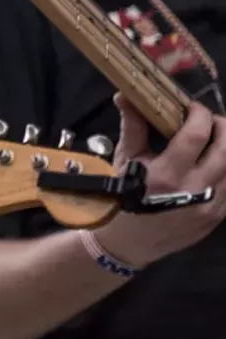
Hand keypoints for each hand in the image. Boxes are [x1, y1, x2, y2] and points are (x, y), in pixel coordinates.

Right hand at [94, 96, 225, 268]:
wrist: (131, 242)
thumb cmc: (123, 198)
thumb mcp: (125, 161)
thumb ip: (133, 127)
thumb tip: (126, 96)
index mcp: (166, 175)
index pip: (196, 136)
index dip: (200, 115)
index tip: (193, 107)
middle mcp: (194, 190)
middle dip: (223, 127)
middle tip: (211, 120)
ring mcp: (211, 206)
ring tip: (216, 139)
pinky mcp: (219, 216)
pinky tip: (214, 163)